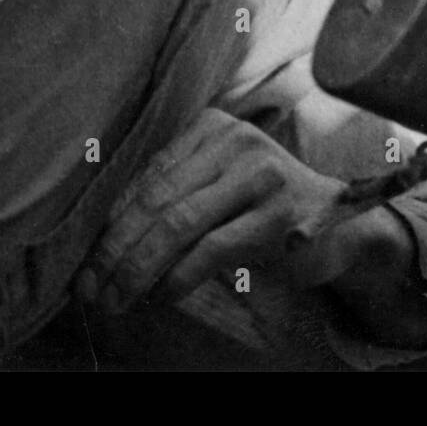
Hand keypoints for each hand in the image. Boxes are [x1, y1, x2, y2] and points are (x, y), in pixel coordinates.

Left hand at [76, 107, 402, 312]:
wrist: (340, 226)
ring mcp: (261, 176)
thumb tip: (103, 240)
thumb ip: (173, 196)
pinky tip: (162, 295)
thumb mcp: (219, 185)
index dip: (111, 223)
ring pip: (178, 224)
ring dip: (138, 268)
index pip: (147, 176)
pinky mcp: (277, 216)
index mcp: (214, 126)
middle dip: (116, 250)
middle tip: (91, 288)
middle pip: (157, 200)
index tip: (86, 263)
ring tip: (116, 298)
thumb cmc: (264, 207)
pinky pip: (210, 249)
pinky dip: (177, 277)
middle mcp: (237, 141)